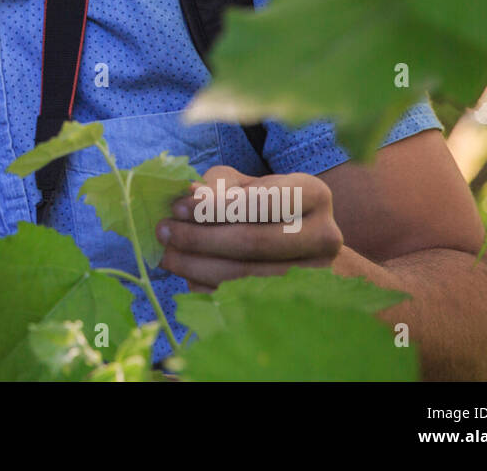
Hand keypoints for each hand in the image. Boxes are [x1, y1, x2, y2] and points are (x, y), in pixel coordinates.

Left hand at [154, 165, 343, 291]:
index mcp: (313, 194)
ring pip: (246, 276)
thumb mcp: (246, 184)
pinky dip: (208, 287)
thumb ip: (217, 186)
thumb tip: (187, 196)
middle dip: (200, 238)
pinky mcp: (296, 302)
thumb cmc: (267, 204)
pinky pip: (243, 299)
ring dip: (197, 266)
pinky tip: (186, 274)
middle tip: (163, 232)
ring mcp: (314, 275)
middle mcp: (323, 236)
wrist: (306, 244)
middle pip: (253, 242)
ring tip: (167, 254)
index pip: (262, 200)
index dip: (215, 206)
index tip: (177, 208)